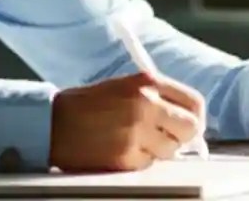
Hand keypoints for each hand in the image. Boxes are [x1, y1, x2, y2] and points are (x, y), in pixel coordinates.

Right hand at [49, 72, 205, 170]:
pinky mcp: (126, 157)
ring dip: (159, 150)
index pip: (194, 102)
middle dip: (182, 136)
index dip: (195, 116)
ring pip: (171, 150)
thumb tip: (188, 118)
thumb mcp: (126, 87)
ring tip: (136, 140)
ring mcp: (137, 133)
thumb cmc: (88, 105)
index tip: (191, 123)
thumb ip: (157, 97)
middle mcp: (146, 105)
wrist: (53, 123)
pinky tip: (122, 148)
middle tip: (169, 137)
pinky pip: (149, 163)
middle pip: (190, 128)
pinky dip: (140, 160)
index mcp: (147, 83)